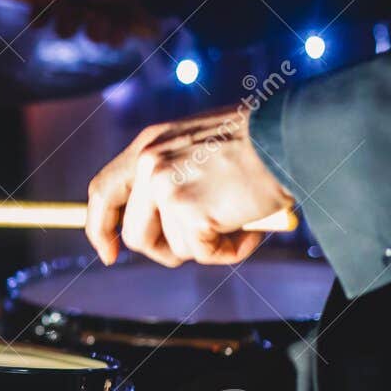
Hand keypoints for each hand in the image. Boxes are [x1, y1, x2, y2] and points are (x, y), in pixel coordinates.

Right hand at [32, 0, 156, 44]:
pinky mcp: (127, 23)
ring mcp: (110, 9)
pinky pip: (111, 40)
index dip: (43, 12)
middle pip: (67, 22)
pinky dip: (115, 33)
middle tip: (78, 15)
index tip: (36, 25)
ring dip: (95, 29)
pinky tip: (122, 24)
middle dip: (70, 23)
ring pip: (89, 34)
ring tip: (106, 18)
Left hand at [84, 107, 294, 266]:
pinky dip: (231, 250)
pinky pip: (204, 254)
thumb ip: (172, 175)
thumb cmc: (257, 143)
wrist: (290, 136)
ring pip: (172, 249)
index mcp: (148, 145)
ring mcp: (166, 188)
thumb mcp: (198, 146)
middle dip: (163, 251)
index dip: (101, 228)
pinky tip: (251, 227)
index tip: (109, 253)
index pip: (103, 191)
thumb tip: (163, 223)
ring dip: (207, 247)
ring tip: (239, 222)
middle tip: (199, 246)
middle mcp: (149, 164)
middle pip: (134, 234)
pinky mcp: (190, 212)